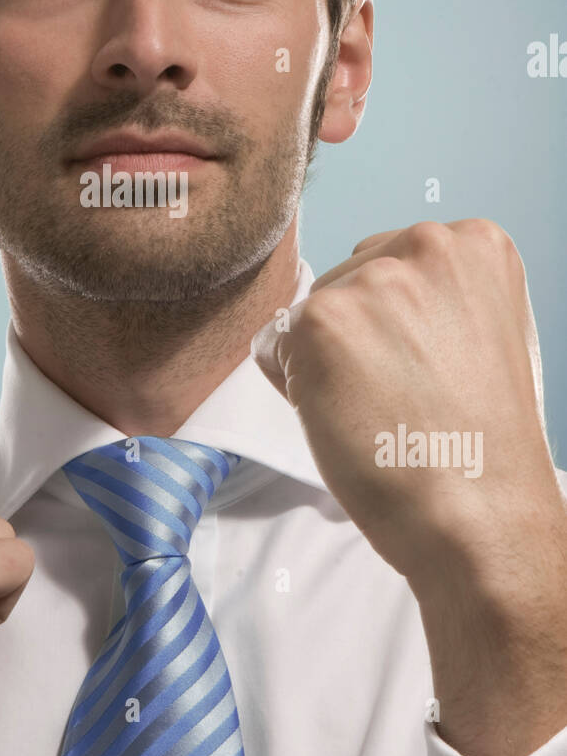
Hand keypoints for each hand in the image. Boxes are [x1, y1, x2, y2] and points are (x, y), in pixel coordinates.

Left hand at [252, 220, 565, 595]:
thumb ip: (431, 299)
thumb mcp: (479, 334)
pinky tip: (348, 417)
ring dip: (325, 361)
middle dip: (359, 336)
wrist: (479, 512)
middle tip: (399, 397)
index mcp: (474, 243)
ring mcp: (372, 280)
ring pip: (311, 314)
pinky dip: (295, 388)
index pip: (394, 262)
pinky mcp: (320, 321)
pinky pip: (274, 347)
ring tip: (379, 410)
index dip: (396, 325)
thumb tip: (356, 299)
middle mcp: (426, 244)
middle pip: (350, 279)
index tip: (425, 367)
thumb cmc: (481, 444)